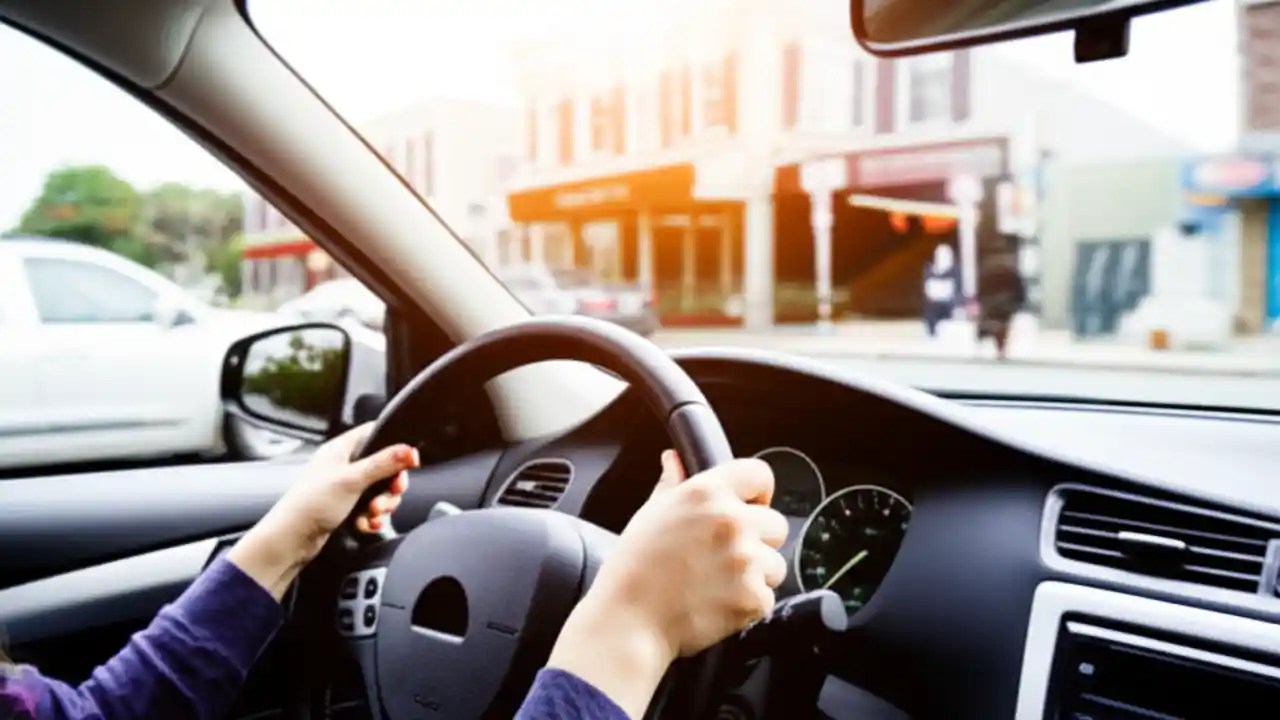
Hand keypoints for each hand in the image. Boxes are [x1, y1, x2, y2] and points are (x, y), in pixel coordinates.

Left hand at [226, 423, 419, 599]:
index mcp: (341, 449)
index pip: (374, 434)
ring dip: (382, 504)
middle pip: (384, 466)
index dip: (394, 445)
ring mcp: (345, 487)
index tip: (408, 461)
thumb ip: (383, 463)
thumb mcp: (351, 480)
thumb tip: (410, 450)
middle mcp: (344, 465)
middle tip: (391, 494)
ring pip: (379, 490)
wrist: (290, 540)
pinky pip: (370, 509)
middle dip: (391, 485)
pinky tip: (366, 524)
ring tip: (373, 513)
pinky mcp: (346, 508)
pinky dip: (372, 517)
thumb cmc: (311, 504)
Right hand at [547, 451, 787, 717]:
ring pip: (775, 564)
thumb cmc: (634, 568)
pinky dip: (748, 606)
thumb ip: (672, 484)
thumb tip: (674, 459)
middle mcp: (732, 521)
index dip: (756, 494)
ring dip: (755, 576)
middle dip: (758, 540)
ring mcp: (745, 560)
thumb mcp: (650, 514)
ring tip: (718, 584)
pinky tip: (718, 604)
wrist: (628, 621)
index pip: (760, 474)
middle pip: (776, 524)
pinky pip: (766, 598)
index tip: (748, 508)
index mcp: (707, 492)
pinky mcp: (752, 597)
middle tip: (724, 556)